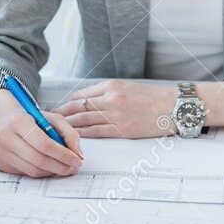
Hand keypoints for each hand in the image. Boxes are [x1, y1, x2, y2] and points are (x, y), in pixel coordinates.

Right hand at [0, 88, 82, 177]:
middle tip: (73, 167)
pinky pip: (25, 174)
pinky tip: (47, 165)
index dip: (63, 155)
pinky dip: (40, 172)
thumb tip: (78, 154)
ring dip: (52, 172)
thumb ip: (70, 133)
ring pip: (33, 171)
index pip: (44, 144)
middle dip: (60, 167)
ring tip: (63, 167)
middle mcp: (5, 137)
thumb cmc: (30, 118)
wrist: (3, 119)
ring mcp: (0, 152)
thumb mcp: (52, 118)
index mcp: (18, 122)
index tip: (76, 160)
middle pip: (38, 160)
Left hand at [57, 79, 177, 138]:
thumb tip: (86, 102)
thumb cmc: (152, 98)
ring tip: (57, 130)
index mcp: (112, 86)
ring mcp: (116, 115)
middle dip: (62, 114)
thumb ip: (107, 93)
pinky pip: (96, 132)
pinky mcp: (122, 129)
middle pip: (78, 107)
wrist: (173, 107)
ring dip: (68, 126)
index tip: (58, 109)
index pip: (81, 95)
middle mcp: (111, 98)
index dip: (67, 103)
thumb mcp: (127, 87)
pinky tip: (74, 137)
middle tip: (50, 120)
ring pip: (84, 120)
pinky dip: (82, 135)